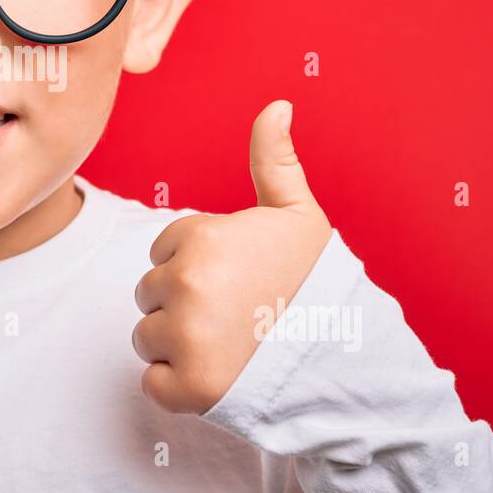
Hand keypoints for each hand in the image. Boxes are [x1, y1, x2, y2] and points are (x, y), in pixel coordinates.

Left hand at [132, 99, 333, 413]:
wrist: (346, 359)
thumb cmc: (317, 283)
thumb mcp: (297, 214)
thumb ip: (274, 159)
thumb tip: (278, 103)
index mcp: (202, 237)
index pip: (163, 250)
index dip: (199, 265)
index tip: (238, 280)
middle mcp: (186, 283)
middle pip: (150, 293)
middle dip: (184, 303)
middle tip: (236, 314)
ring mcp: (185, 338)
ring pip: (147, 336)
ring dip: (178, 344)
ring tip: (230, 344)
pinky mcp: (187, 389)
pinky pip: (152, 383)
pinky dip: (178, 386)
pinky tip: (220, 374)